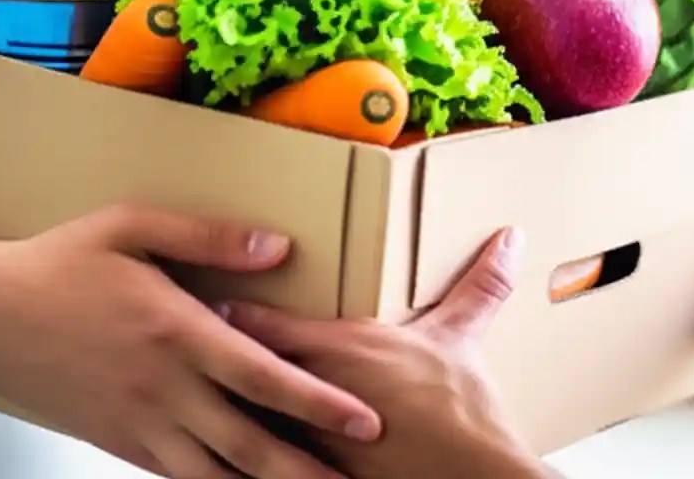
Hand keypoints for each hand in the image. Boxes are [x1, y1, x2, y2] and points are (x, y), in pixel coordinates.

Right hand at [0, 204, 380, 478]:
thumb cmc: (59, 263)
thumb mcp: (132, 226)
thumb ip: (208, 237)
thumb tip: (278, 247)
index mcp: (178, 332)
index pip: (264, 377)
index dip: (320, 403)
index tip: (367, 421)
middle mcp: (164, 389)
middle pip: (250, 444)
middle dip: (307, 470)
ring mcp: (138, 423)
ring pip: (214, 475)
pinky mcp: (117, 442)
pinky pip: (174, 477)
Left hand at [225, 229, 552, 478]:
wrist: (470, 478)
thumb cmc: (461, 411)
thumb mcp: (464, 338)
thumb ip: (479, 283)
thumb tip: (507, 238)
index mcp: (337, 348)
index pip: (256, 323)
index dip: (226, 313)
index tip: (206, 301)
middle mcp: (309, 391)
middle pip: (233, 369)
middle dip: (212, 359)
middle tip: (186, 346)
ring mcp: (304, 440)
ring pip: (238, 419)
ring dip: (222, 408)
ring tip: (199, 397)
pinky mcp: (309, 474)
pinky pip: (258, 465)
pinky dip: (240, 458)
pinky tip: (226, 456)